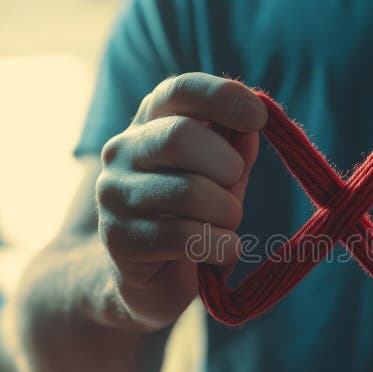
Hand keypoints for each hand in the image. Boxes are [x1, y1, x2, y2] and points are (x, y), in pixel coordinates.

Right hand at [96, 73, 266, 327]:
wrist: (148, 280)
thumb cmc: (193, 218)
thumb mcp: (223, 181)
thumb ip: (236, 153)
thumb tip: (251, 128)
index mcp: (150, 124)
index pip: (178, 91)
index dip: (221, 96)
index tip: (258, 117)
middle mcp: (122, 151)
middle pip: (179, 136)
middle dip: (226, 167)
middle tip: (234, 191)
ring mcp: (114, 194)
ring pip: (188, 192)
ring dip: (227, 215)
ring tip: (226, 229)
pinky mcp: (119, 239)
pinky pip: (185, 236)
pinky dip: (219, 247)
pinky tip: (220, 253)